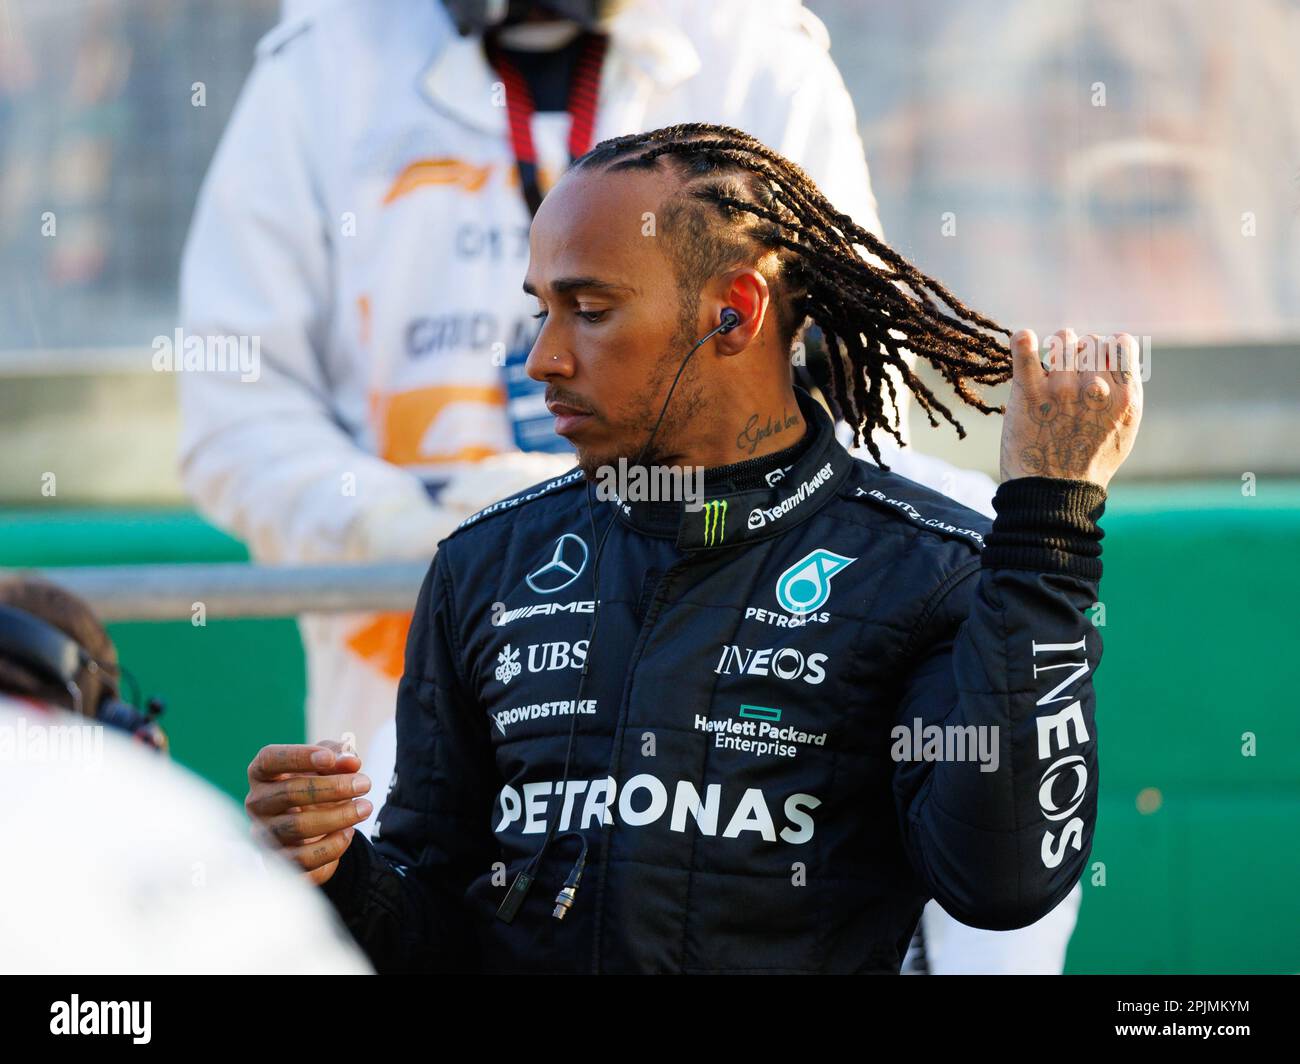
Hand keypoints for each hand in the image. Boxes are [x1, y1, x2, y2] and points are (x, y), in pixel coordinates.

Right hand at [245, 739, 372, 885]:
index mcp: (262, 773)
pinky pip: (303, 859)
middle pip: (289, 792)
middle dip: (332, 787)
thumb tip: (351, 761)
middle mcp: (257, 803)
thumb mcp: (328, 764)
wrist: (314, 824)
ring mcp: (264, 834)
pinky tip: (348, 832)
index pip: (270, 759)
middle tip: (365, 783)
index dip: (299, 756)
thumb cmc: (316, 785)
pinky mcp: (277, 862)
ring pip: (297, 827)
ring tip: (365, 807)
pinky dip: (331, 846)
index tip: (330, 758)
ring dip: (338, 817)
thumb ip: (340, 756)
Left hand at [1000, 328, 1142, 490]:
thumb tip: (1119, 360)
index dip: (1107, 348)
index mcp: (1125, 397)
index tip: (1096, 363)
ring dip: (1057, 345)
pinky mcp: (1030, 394)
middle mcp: (1097, 389)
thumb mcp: (1124, 432)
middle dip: (1080, 350)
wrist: (1052, 495)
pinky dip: (1023, 341)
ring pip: (1063, 339)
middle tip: (1069, 370)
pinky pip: (1026, 352)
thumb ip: (1126, 395)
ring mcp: (1062, 390)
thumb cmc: (1087, 464)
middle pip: (1090, 341)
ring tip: (1051, 363)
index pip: (1120, 343)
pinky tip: (1023, 339)